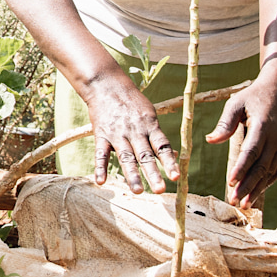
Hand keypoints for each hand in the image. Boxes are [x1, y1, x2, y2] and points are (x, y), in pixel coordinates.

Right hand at [82, 72, 179, 194]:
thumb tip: (172, 155)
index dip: (169, 162)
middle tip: (160, 190)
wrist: (107, 85)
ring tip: (138, 191)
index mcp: (150, 125)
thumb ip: (157, 137)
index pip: (162, 146)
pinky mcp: (101, 135)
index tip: (176, 177)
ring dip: (132, 175)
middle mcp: (135, 131)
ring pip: (125, 157)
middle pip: (145, 155)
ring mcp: (117, 134)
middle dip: (153, 173)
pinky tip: (101, 182)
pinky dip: (100, 168)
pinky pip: (100, 153)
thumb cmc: (132, 103)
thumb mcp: (150, 115)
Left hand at [210, 75, 276, 209]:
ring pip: (270, 172)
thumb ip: (224, 123)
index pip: (251, 152)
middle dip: (248, 186)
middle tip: (234, 200)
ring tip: (244, 204)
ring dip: (258, 189)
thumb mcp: (235, 103)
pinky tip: (257, 193)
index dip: (241, 168)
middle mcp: (276, 139)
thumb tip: (210, 140)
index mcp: (263, 127)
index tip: (230, 182)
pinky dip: (268, 182)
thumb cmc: (252, 97)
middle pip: (261, 167)